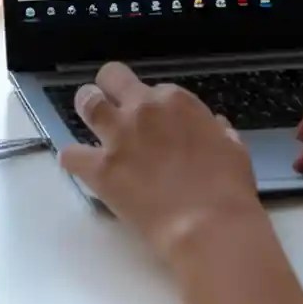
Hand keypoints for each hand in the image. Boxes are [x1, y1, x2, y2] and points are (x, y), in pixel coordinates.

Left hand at [59, 62, 262, 262]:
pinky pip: (70, 154)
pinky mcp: (99, 169)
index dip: (152, 106)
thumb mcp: (233, 149)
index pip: (153, 89)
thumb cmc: (228, 189)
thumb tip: (215, 127)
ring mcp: (117, 137)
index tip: (154, 122)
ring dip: (86, 109)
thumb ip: (216, 132)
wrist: (209, 226)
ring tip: (89, 122)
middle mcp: (142, 110)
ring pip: (86, 102)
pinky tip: (81, 167)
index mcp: (176, 102)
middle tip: (109, 105)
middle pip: (111, 77)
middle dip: (108, 87)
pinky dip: (73, 159)